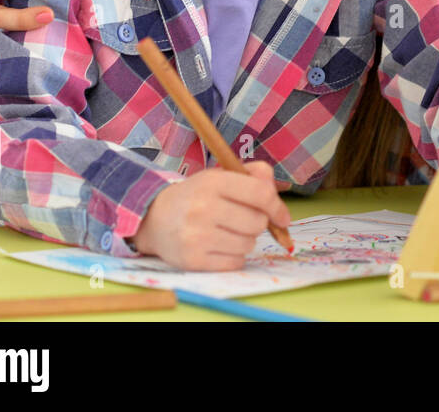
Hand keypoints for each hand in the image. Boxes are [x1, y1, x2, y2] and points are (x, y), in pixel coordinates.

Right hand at [132, 161, 290, 269]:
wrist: (155, 217)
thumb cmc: (197, 195)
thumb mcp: (221, 176)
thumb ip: (254, 175)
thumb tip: (276, 190)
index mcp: (213, 182)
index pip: (260, 194)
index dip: (277, 207)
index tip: (283, 217)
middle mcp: (203, 207)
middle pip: (257, 222)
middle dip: (258, 223)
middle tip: (242, 220)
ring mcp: (196, 235)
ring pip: (248, 244)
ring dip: (245, 240)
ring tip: (228, 232)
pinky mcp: (192, 259)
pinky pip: (235, 262)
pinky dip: (234, 256)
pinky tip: (220, 246)